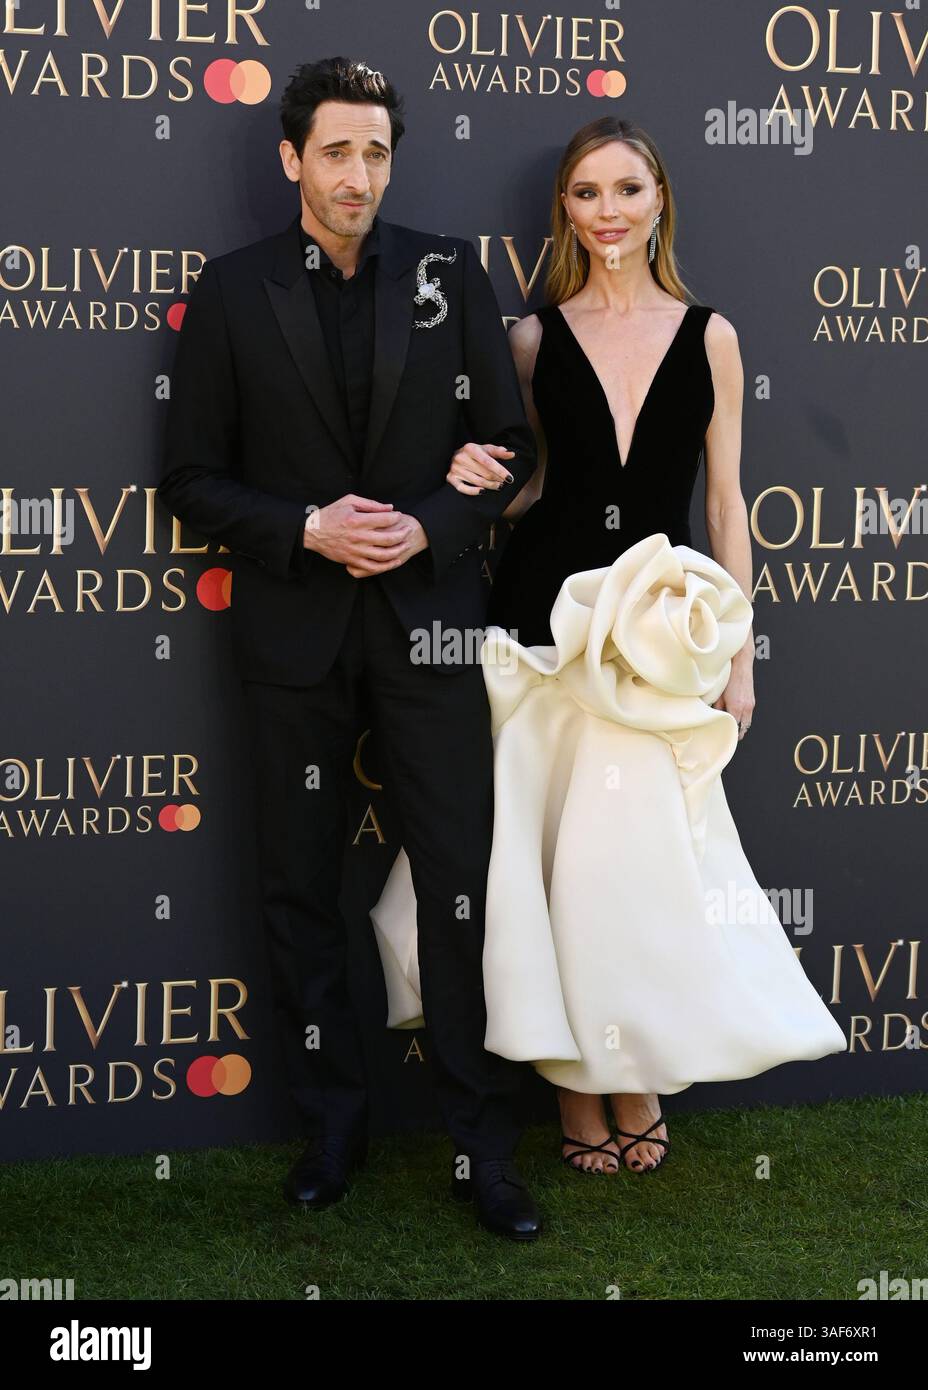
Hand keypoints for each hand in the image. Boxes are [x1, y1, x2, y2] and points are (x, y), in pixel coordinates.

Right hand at [303, 494, 421, 575]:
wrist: (313, 532)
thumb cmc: (331, 514)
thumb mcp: (348, 501)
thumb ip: (370, 504)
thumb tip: (390, 507)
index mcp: (357, 520)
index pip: (385, 520)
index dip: (396, 517)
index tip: (399, 515)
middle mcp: (358, 537)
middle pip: (388, 538)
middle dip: (402, 534)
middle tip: (408, 530)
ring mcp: (356, 551)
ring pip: (384, 555)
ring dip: (398, 551)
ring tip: (405, 545)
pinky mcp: (352, 561)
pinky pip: (373, 567)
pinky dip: (387, 566)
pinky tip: (395, 560)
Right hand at [446, 442, 514, 494]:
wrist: (454, 455)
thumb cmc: (474, 453)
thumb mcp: (485, 449)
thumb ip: (498, 451)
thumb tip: (511, 454)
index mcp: (470, 448)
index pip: (488, 462)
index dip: (500, 471)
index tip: (510, 478)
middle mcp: (461, 457)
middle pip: (484, 473)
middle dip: (496, 479)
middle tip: (504, 483)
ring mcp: (455, 468)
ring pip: (476, 481)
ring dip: (489, 486)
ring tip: (498, 487)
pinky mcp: (450, 478)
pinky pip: (463, 488)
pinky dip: (473, 491)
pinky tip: (483, 492)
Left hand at [712, 656, 754, 738]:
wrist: (741, 665)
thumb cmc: (729, 677)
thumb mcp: (718, 694)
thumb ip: (717, 707)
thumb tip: (713, 716)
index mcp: (736, 707)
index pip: (735, 728)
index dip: (730, 734)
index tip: (725, 737)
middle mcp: (745, 708)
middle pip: (743, 729)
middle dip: (737, 734)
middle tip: (729, 735)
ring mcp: (751, 705)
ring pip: (747, 723)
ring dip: (741, 727)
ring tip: (733, 729)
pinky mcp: (752, 702)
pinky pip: (749, 716)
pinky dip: (744, 719)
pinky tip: (737, 718)